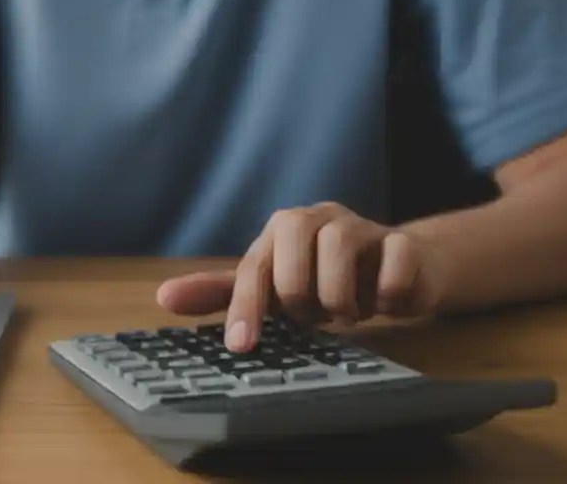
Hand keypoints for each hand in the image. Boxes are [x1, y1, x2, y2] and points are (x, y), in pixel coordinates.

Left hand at [156, 203, 449, 351]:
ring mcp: (362, 225)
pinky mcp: (403, 241)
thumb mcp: (272, 284)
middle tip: (317, 315)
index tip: (241, 346)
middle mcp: (317, 219)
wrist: (400, 265)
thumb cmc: (323, 276)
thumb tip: (163, 297)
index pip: (252, 270)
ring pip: (340, 260)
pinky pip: (393, 266)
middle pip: (293, 266)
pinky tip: (383, 300)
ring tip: (348, 310)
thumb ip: (224, 292)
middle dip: (302, 304)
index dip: (245, 310)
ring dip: (342, 302)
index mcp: (280, 230)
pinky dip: (386, 295)